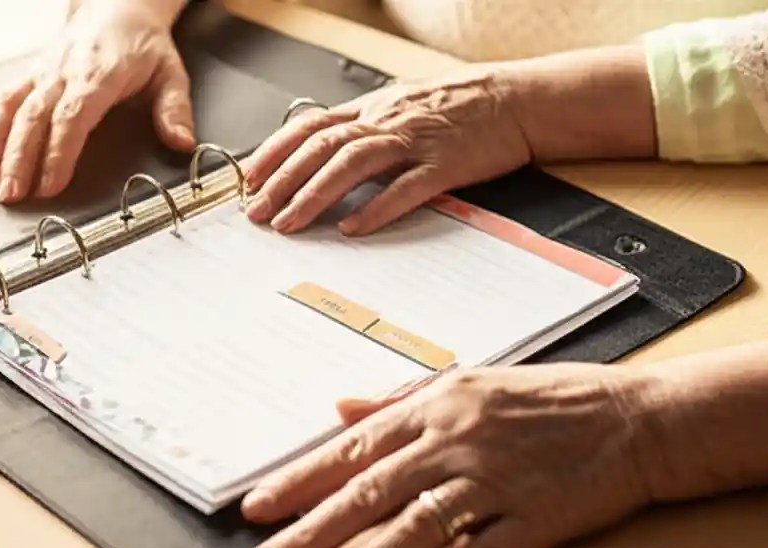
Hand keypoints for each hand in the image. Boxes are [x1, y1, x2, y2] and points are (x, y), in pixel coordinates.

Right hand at [0, 2, 193, 201]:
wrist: (116, 6)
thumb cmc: (141, 45)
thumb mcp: (170, 72)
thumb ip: (175, 110)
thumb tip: (182, 142)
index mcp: (98, 73)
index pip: (73, 115)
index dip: (58, 152)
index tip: (49, 184)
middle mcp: (61, 71)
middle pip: (32, 116)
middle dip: (18, 158)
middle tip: (12, 195)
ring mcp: (39, 72)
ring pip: (7, 107)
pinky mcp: (26, 75)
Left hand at [241, 364, 673, 547]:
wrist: (643, 416)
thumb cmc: (554, 399)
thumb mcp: (471, 382)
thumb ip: (401, 398)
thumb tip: (341, 407)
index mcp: (438, 405)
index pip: (353, 448)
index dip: (300, 480)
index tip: (257, 508)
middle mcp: (458, 440)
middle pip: (369, 493)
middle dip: (309, 533)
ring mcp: (498, 481)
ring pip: (412, 528)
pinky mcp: (538, 519)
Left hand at [243, 67, 530, 235]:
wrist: (518, 100)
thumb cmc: (460, 107)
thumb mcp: (401, 105)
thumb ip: (363, 127)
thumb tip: (319, 149)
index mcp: (373, 108)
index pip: (310, 126)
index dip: (275, 151)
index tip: (248, 180)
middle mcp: (387, 121)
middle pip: (322, 146)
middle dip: (283, 180)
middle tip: (256, 212)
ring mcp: (416, 141)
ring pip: (354, 164)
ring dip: (315, 194)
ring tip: (289, 223)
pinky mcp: (446, 164)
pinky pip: (406, 188)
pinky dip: (376, 208)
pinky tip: (352, 227)